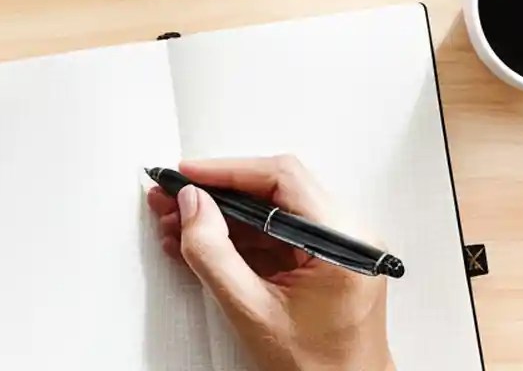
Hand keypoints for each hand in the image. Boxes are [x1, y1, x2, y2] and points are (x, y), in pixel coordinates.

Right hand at [148, 157, 394, 370]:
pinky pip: (277, 234)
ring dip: (223, 216)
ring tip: (178, 223)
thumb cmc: (319, 370)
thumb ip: (215, 254)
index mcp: (342, 241)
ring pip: (271, 210)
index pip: (281, 179)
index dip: (227, 171)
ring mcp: (338, 246)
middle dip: (217, 194)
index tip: (189, 175)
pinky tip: (203, 243)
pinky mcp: (324, 258)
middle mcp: (348, 235)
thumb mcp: (253, 312)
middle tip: (174, 197)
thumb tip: (193, 206)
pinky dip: (239, 237)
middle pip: (274, 190)